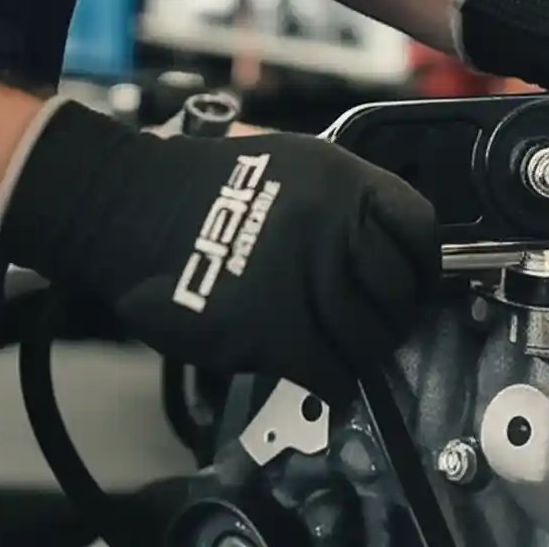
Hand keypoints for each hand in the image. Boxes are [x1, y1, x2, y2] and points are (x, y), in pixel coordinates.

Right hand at [0, 101, 438, 399]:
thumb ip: (345, 202)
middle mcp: (335, 226)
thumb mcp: (295, 166)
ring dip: (363, 355)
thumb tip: (387, 248)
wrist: (128, 210)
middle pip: (398, 292)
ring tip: (349, 356)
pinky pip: (331, 370)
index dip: (420, 264)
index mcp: (344, 180)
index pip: (418, 228)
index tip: (412, 283)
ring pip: (369, 337)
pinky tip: (327, 379)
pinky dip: (335, 382)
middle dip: (394, 317)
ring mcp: (307, 278)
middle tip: (380, 328)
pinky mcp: (276, 328)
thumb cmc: (205, 187)